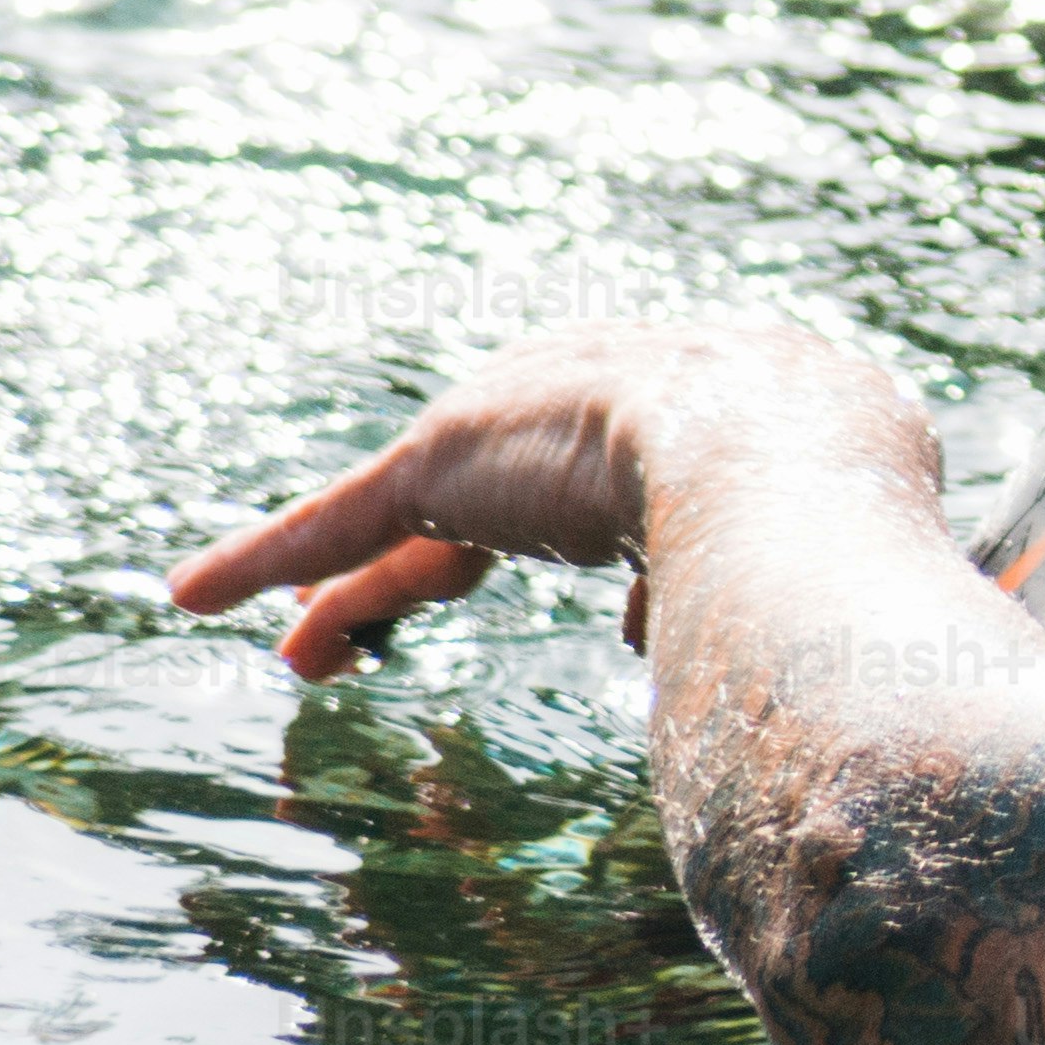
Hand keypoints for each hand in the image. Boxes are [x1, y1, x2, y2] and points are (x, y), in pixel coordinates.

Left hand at [166, 320, 932, 679]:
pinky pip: (339, 522)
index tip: (639, 616)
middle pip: (503, 500)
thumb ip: (792, 566)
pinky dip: (269, 560)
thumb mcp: (848, 523)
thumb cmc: (848, 505)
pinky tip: (196, 597)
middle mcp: (598, 389)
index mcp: (707, 401)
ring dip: (354, 591)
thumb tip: (729, 639)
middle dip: (450, 567)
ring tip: (302, 656)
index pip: (631, 480)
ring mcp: (514, 422)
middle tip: (408, 628)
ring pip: (413, 527)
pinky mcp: (442, 458)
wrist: (780, 454)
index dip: (622, 546)